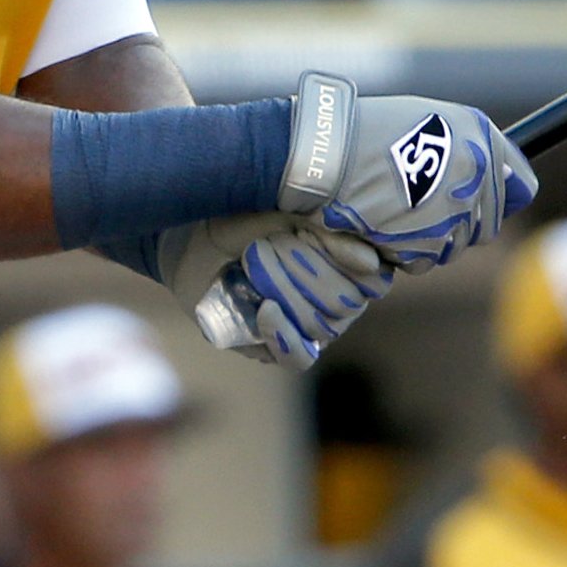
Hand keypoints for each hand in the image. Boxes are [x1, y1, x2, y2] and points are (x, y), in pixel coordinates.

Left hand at [157, 213, 390, 371]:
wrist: (193, 235)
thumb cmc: (244, 213)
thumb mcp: (285, 209)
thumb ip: (329, 233)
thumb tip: (370, 263)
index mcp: (348, 259)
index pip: (374, 279)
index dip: (348, 260)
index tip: (312, 234)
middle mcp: (337, 296)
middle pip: (345, 302)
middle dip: (305, 270)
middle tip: (269, 245)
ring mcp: (309, 325)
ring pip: (321, 326)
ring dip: (285, 291)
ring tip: (253, 265)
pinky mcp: (277, 346)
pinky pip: (298, 357)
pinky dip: (283, 334)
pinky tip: (265, 308)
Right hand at [277, 73, 535, 273]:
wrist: (326, 155)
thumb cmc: (367, 131)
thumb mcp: (430, 118)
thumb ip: (471, 146)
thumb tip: (511, 182)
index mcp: (481, 139)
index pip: (519, 185)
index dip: (500, 193)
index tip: (479, 196)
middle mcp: (476, 178)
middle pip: (488, 224)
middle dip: (461, 219)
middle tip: (422, 203)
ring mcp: (455, 214)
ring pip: (454, 245)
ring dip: (431, 236)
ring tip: (395, 209)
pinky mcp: (427, 245)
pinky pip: (424, 259)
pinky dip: (405, 251)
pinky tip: (381, 225)